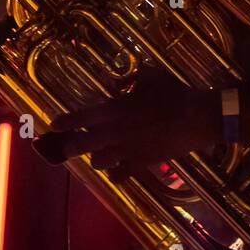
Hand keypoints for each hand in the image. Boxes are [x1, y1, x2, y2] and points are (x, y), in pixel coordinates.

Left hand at [33, 74, 220, 176]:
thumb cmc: (174, 93)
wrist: (195, 118)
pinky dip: (117, 175)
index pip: (82, 117)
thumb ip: (136, 75)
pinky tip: (117, 174)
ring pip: (100, 162)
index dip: (66, 122)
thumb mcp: (153, 75)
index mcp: (115, 109)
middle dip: (72, 147)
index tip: (54, 125)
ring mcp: (128, 150)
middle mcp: (115, 132)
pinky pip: (122, 175)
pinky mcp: (141, 162)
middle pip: (83, 145)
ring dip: (96, 159)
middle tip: (67, 148)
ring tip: (97, 157)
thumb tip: (129, 75)